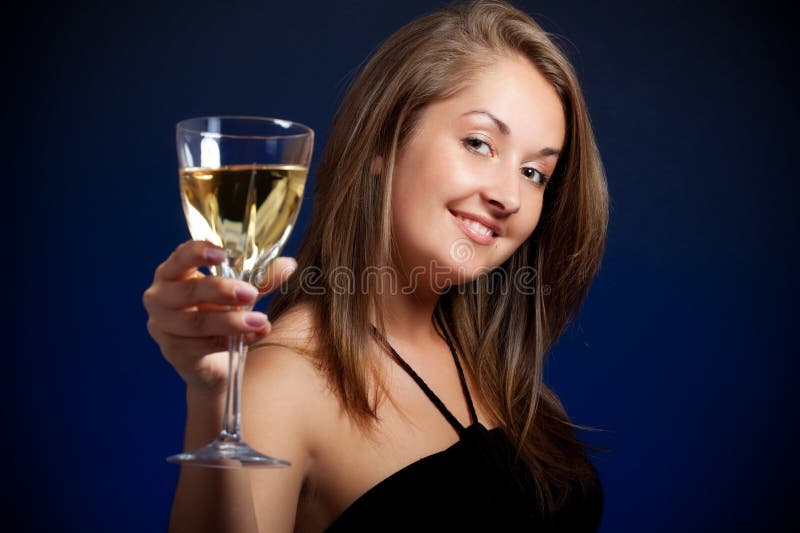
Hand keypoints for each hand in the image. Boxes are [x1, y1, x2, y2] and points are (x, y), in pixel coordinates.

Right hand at [143, 240, 296, 392]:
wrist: (214, 363)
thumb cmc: (219, 315)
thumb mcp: (240, 294)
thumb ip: (260, 279)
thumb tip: (289, 264)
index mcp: (172, 273)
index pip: (180, 257)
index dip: (198, 253)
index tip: (222, 253)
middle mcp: (160, 297)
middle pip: (189, 292)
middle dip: (222, 291)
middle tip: (252, 293)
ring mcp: (163, 326)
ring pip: (197, 322)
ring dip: (231, 321)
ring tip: (261, 321)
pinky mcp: (173, 352)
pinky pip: (203, 345)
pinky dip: (234, 341)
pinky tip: (256, 335)